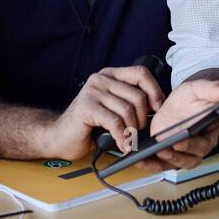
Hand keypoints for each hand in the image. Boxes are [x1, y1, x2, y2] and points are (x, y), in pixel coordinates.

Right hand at [45, 65, 165, 160]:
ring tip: (128, 139)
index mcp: (110, 75)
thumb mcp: (113, 108)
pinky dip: (122, 137)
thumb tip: (159, 106)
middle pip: (138, 95)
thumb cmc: (88, 125)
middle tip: (137, 131)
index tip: (158, 108)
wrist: (59, 136)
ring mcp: (93, 91)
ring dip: (132, 130)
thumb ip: (130, 101)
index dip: (154, 91)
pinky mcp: (87, 107)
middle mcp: (101, 79)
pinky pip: (115, 122)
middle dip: (143, 118)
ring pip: (128, 110)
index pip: (141, 73)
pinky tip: (121, 144)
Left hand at [142, 79, 218, 171]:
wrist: (175, 106)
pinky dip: (154, 165)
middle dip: (190, 146)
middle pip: (202, 147)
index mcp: (216, 121)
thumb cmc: (189, 99)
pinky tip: (142, 160)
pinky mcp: (173, 155)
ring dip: (172, 158)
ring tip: (159, 151)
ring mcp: (189, 151)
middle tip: (178, 142)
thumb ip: (210, 89)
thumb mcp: (197, 88)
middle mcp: (205, 140)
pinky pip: (166, 164)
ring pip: (185, 160)